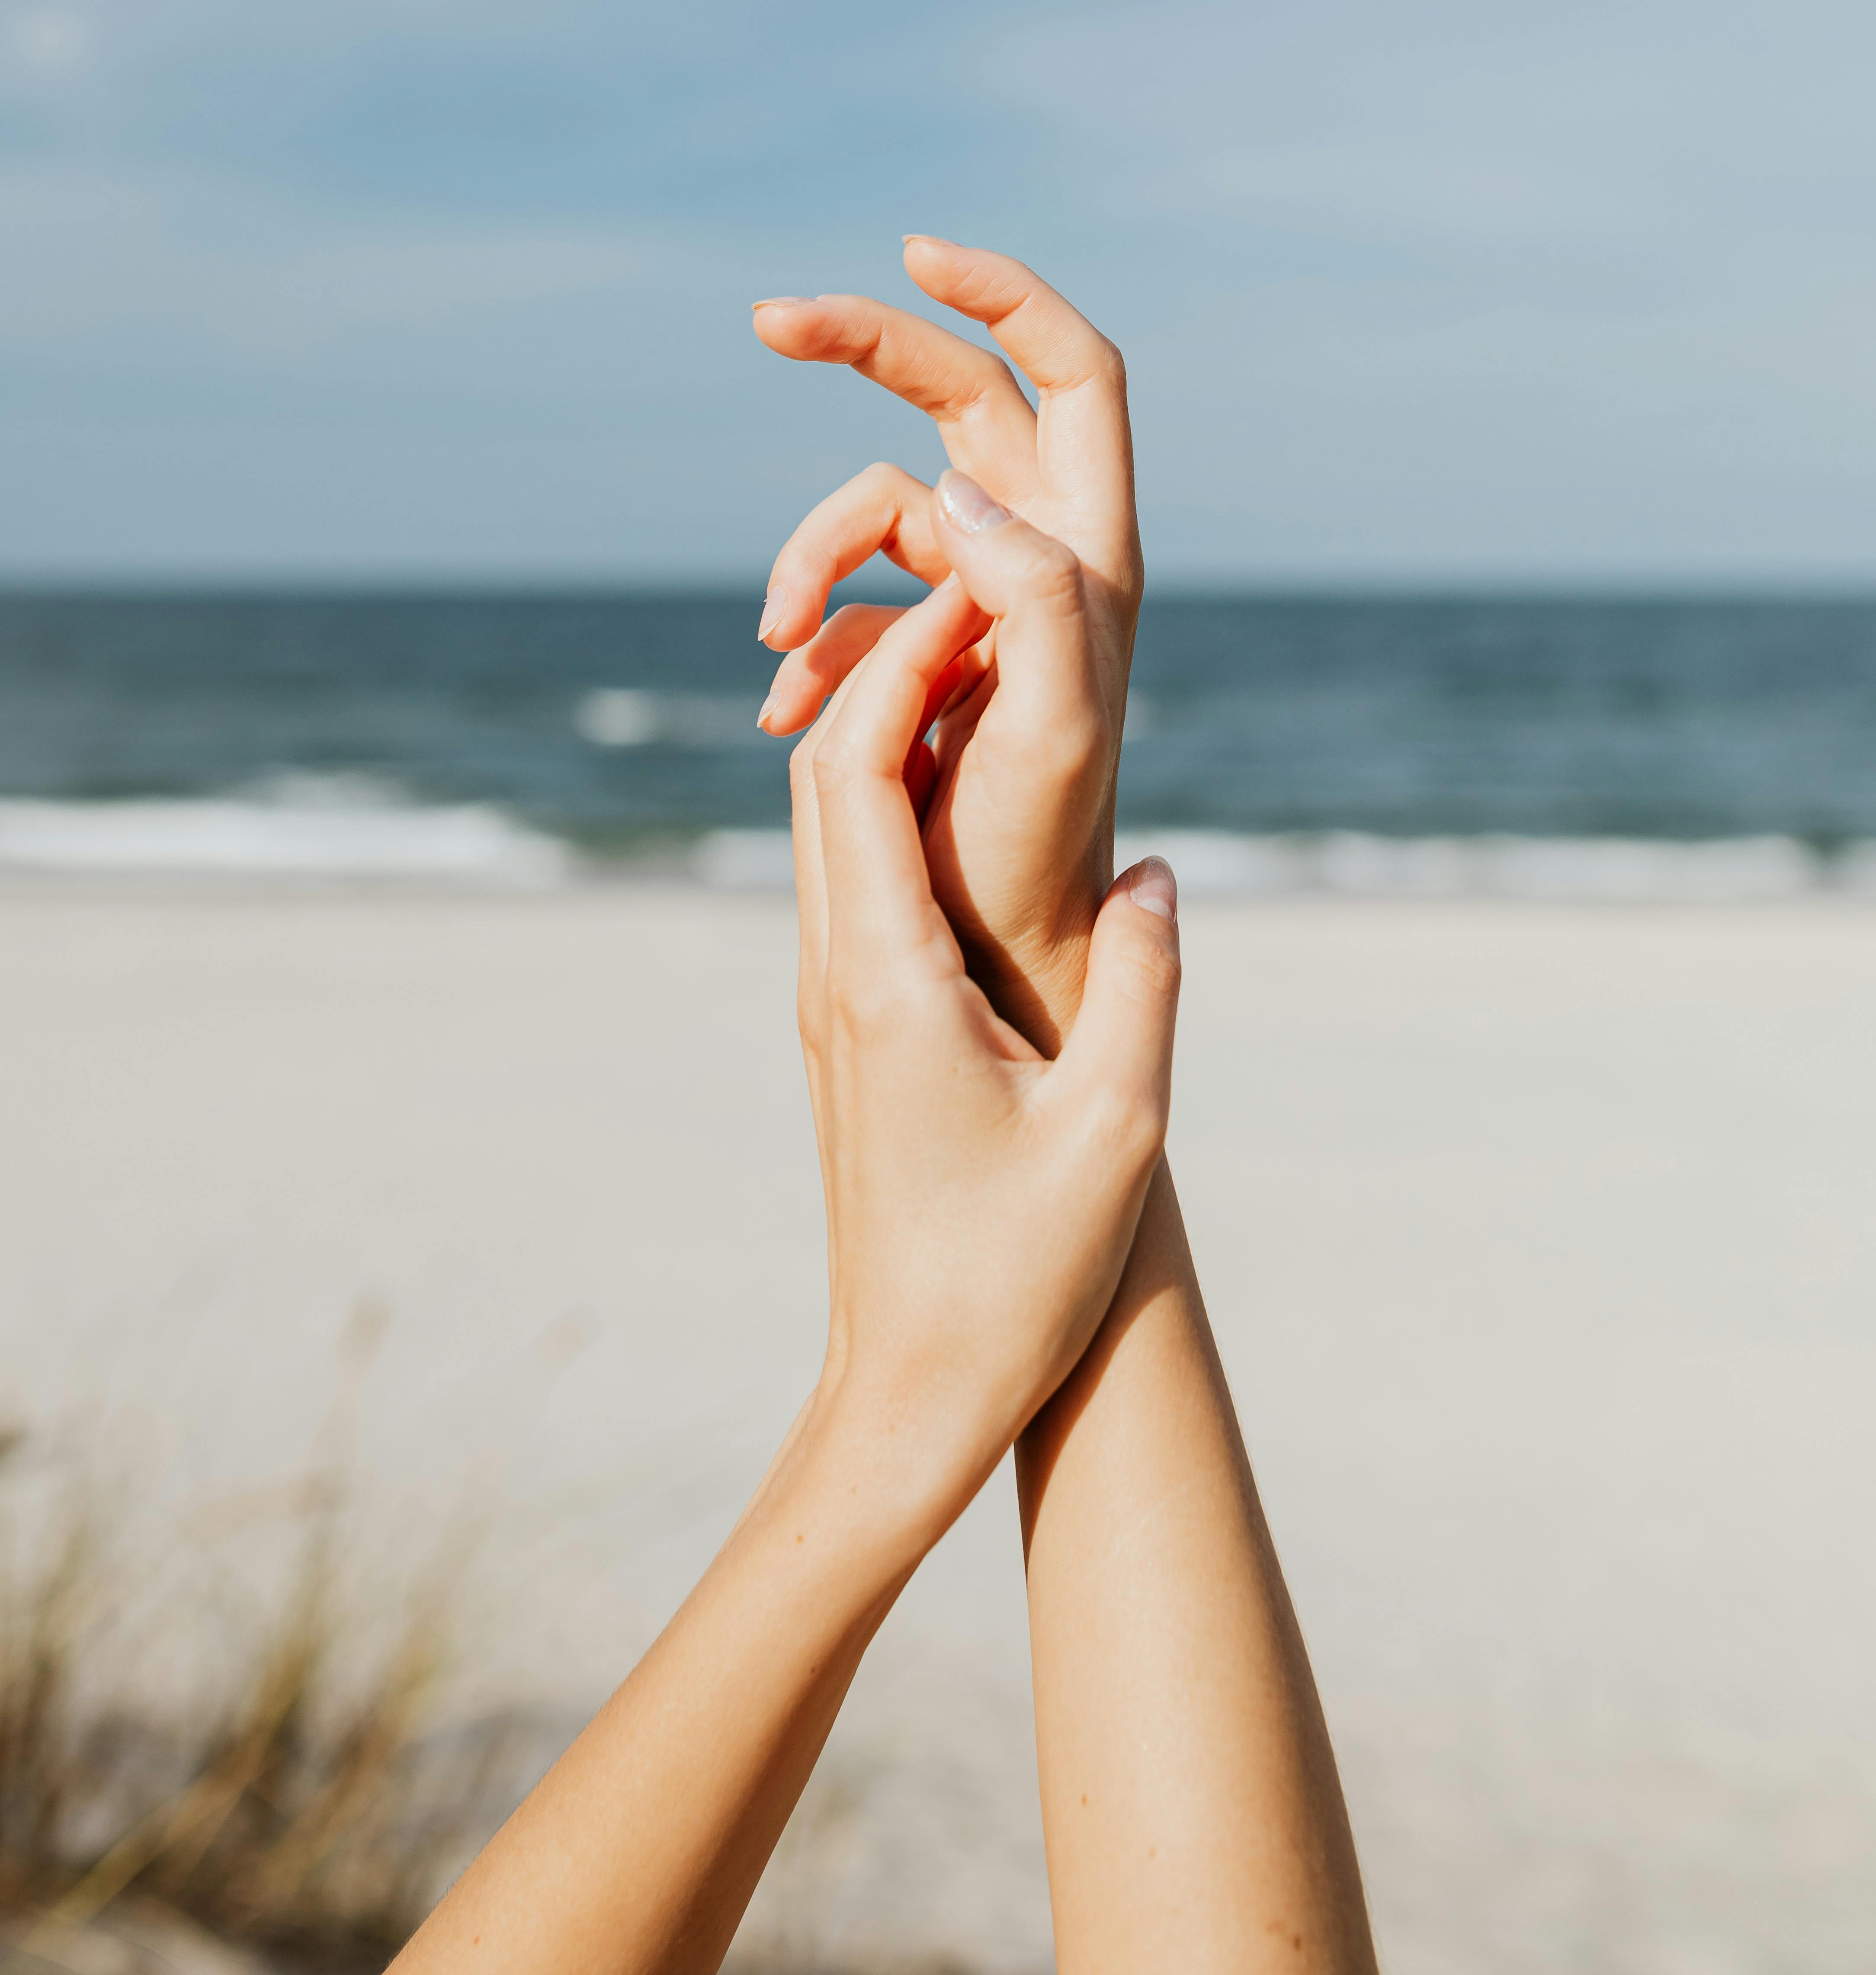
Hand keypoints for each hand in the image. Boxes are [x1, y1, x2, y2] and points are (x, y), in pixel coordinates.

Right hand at [754, 238, 1138, 1045]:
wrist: (1004, 939)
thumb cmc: (1042, 845)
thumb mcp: (1052, 725)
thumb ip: (1027, 595)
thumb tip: (955, 490)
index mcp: (1091, 548)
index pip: (1073, 370)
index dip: (1005, 296)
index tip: (915, 255)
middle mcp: (1040, 550)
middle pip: (956, 397)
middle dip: (863, 347)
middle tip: (766, 319)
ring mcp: (976, 593)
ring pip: (876, 510)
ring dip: (808, 559)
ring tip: (774, 644)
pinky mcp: (921, 644)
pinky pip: (849, 601)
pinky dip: (808, 641)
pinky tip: (784, 705)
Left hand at [791, 570, 1178, 1532]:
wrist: (907, 1386)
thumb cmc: (1014, 1277)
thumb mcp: (1115, 1131)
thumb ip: (1144, 987)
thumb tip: (1158, 873)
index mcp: (888, 979)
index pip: (862, 769)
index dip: (910, 664)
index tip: (979, 598)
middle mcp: (838, 972)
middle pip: (826, 770)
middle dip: (891, 666)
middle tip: (987, 607)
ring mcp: (831, 1002)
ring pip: (826, 820)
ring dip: (885, 730)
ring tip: (985, 679)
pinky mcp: (846, 1030)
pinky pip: (847, 874)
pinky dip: (891, 802)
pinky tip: (972, 803)